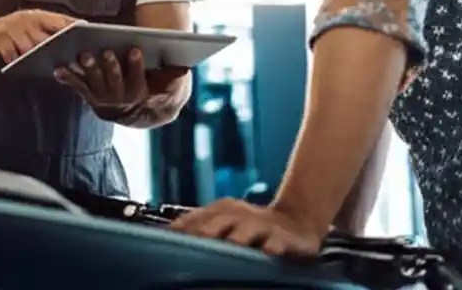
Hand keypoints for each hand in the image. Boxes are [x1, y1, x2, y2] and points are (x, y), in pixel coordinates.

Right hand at [0, 10, 75, 63]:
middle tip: (75, 60)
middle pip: (48, 34)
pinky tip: (20, 66)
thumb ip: (45, 38)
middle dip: (62, 47)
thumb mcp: (27, 32)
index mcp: (37, 16)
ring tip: (51, 67)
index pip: (61, 20)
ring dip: (39, 57)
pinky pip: (10, 51)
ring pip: (30, 44)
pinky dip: (16, 60)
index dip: (76, 28)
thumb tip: (72, 52)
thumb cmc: (8, 37)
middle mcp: (26, 19)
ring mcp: (11, 27)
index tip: (92, 38)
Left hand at [53, 47, 188, 118]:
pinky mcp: (89, 96)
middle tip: (105, 50)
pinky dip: (67, 78)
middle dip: (110, 66)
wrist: (139, 112)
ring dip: (88, 70)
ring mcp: (102, 99)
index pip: (139, 80)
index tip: (135, 49)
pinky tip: (58, 68)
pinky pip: (78, 87)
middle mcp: (120, 101)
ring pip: (94, 84)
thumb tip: (182, 69)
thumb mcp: (172, 87)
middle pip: (114, 82)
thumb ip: (176, 78)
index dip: (136, 65)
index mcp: (140, 95)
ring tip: (83, 55)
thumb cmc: (157, 91)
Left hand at [168, 199, 324, 258]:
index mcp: (221, 210)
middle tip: (191, 247)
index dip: (181, 232)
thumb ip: (199, 228)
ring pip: (245, 232)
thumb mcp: (227, 221)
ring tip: (231, 245)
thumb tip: (164, 238)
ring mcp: (261, 225)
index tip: (165, 243)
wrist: (296, 221)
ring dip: (237, 238)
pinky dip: (271, 246)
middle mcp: (238, 215)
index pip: (194, 220)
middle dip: (204, 234)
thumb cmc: (252, 226)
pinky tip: (267, 251)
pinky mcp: (283, 238)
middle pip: (216, 224)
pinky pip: (276, 243)